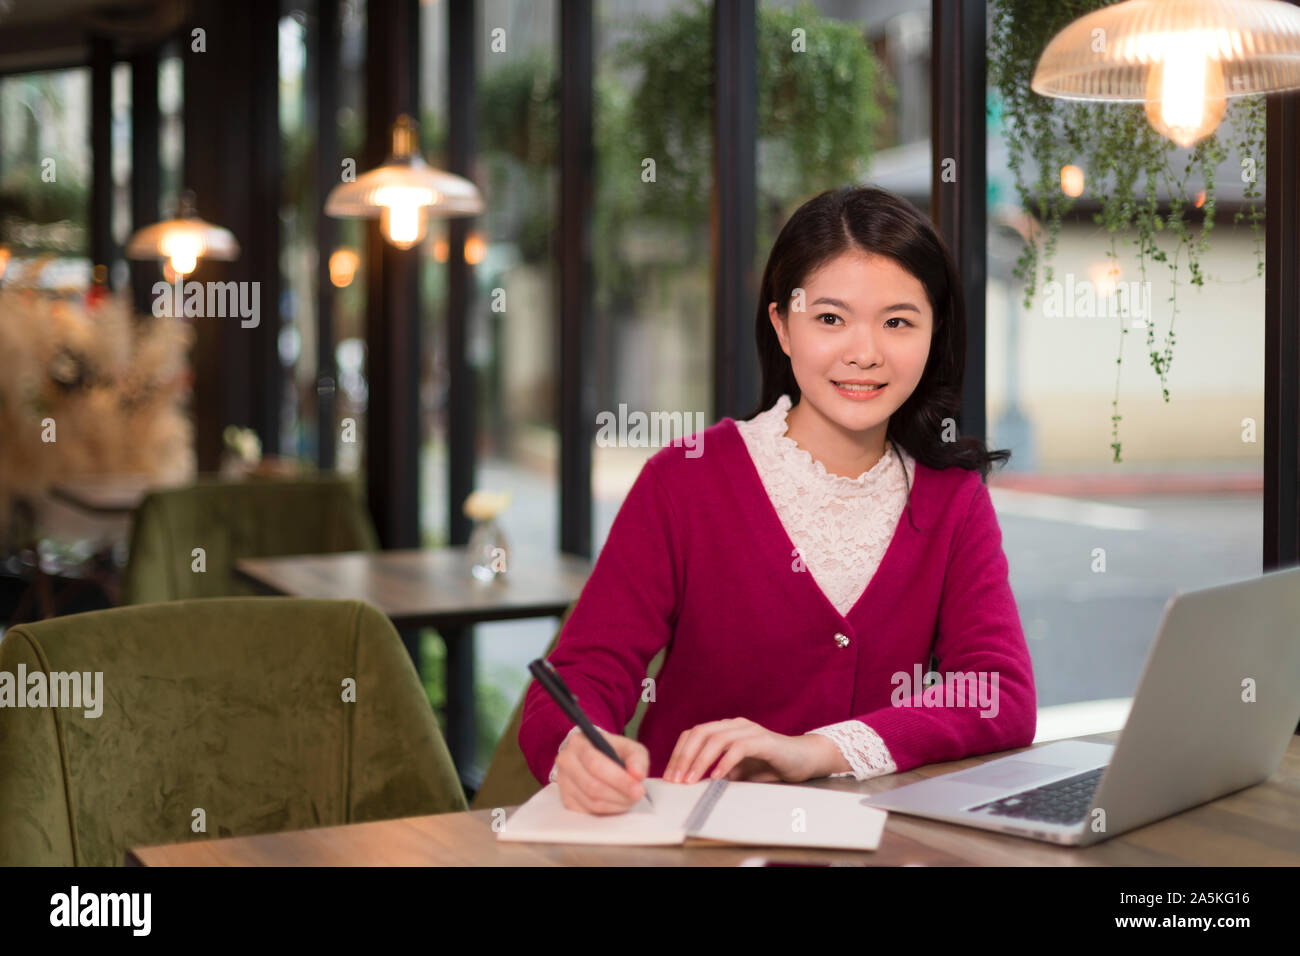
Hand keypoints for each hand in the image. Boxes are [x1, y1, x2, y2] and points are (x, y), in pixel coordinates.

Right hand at [554, 726, 650, 815]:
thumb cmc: (613, 752)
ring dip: (615, 804)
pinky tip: (617, 803)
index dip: (619, 779)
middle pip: (592, 786)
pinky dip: (606, 812)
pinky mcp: (566, 800)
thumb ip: (637, 758)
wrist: (595, 757)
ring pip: (591, 802)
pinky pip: (588, 812)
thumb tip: (637, 775)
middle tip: (637, 796)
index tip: (639, 789)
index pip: (595, 764)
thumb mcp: (629, 748)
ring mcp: (563, 783)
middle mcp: (566, 761)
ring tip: (629, 799)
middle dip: (619, 795)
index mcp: (578, 743)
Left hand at [663, 718, 838, 783]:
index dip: (679, 753)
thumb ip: (719, 772)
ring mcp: (750, 730)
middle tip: (676, 780)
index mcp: (726, 729)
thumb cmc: (770, 766)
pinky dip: (725, 761)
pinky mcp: (764, 740)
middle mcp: (735, 725)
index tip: (670, 777)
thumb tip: (693, 784)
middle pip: (700, 733)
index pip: (693, 734)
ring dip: (700, 760)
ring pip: (716, 738)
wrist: (804, 760)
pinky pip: (739, 747)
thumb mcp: (738, 771)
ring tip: (692, 780)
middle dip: (684, 756)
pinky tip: (717, 777)